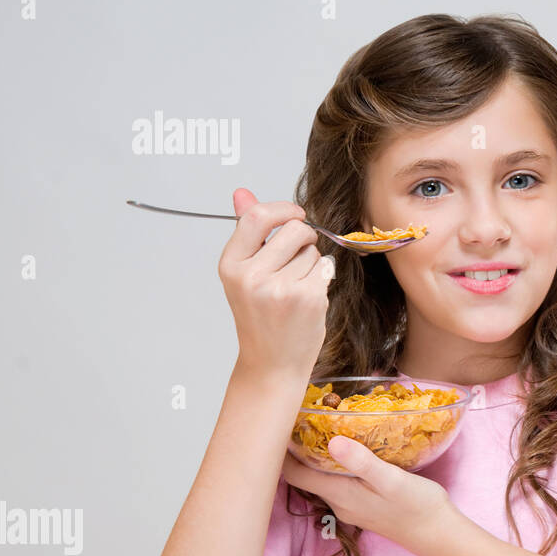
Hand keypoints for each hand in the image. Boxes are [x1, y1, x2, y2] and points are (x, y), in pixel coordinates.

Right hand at [218, 188, 333, 378]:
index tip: (295, 214)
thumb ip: (247, 231)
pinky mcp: (308, 298)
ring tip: (296, 287)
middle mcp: (252, 276)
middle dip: (304, 237)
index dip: (283, 209)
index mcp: (231, 265)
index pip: (257, 216)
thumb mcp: (244, 273)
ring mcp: (281, 288)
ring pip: (313, 250)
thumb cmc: (260, 317)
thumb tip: (242, 192)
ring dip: (312, 263)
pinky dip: (322, 278)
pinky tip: (309, 298)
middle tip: (297, 259)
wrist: (272, 363)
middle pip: (294, 228)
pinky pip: (325, 268)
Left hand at [282, 437, 456, 555]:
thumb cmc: (418, 505)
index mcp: (339, 494)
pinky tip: (348, 450)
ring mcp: (349, 506)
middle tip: (299, 417)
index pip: (294, 473)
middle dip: (297, 448)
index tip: (281, 421)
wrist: (438, 534)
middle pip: (303, 475)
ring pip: (321, 478)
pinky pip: (337, 482)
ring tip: (319, 426)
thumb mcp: (392, 480)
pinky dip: (334, 465)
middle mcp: (338, 502)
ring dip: (316, 456)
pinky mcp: (362, 505)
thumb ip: (362, 462)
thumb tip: (331, 441)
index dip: (282, 449)